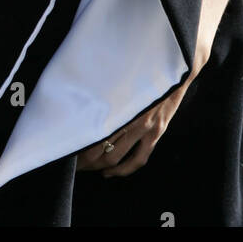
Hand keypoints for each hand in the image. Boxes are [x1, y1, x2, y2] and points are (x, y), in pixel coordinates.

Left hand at [76, 44, 210, 178]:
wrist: (175, 67)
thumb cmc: (142, 68)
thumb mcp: (118, 76)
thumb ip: (103, 91)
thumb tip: (81, 101)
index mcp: (116, 102)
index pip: (90, 132)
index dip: (77, 145)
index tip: (67, 148)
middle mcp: (128, 117)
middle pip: (99, 148)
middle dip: (84, 160)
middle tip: (74, 164)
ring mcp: (144, 127)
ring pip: (116, 157)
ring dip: (100, 166)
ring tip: (89, 169)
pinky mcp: (156, 133)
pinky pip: (138, 159)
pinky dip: (123, 170)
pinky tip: (110, 173)